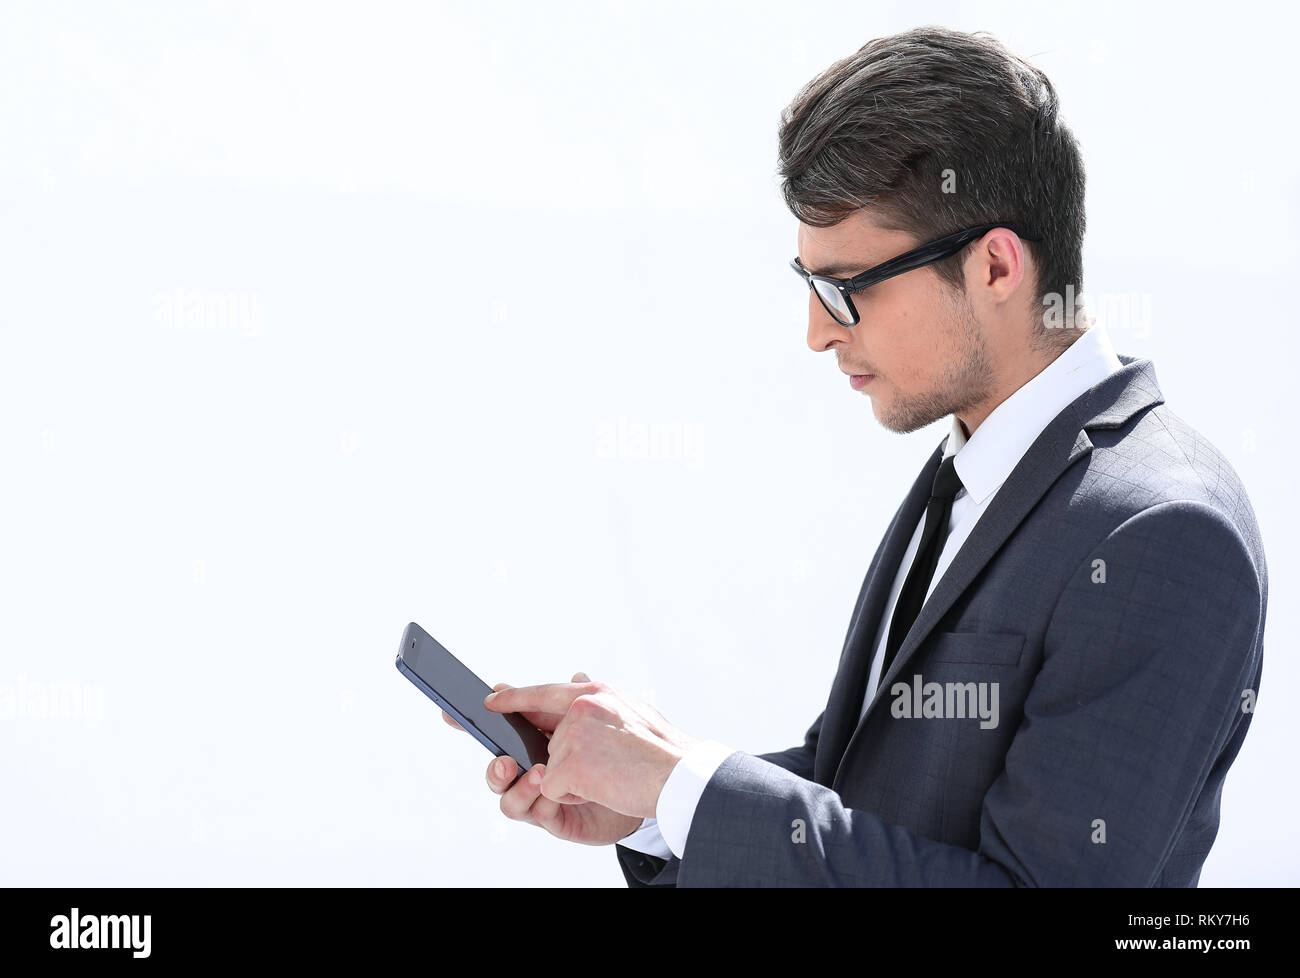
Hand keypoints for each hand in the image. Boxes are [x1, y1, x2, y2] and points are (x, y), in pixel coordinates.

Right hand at [441, 674, 644, 845]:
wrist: (646, 790)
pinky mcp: (555, 819)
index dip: (473, 723)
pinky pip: (537, 813)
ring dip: (518, 785)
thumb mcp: (599, 723)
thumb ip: (585, 702)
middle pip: (497, 771)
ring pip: (509, 798)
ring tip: (538, 773)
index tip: (451, 711)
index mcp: (535, 742)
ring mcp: (540, 797)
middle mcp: (530, 771)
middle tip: (504, 759)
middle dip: (493, 767)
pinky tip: (556, 791)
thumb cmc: (615, 755)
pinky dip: (543, 800)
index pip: (500, 732)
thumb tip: (577, 676)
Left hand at [483, 676, 698, 820]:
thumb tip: (575, 674)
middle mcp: (581, 707)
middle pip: (548, 741)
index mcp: (596, 692)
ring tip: (610, 775)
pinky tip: (602, 789)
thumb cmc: (662, 750)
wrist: (683, 776)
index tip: (490, 698)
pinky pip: (552, 789)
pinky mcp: (569, 766)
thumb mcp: (630, 711)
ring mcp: (573, 735)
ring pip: (550, 767)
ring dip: (575, 781)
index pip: (545, 691)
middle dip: (565, 761)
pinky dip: (574, 797)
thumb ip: (597, 699)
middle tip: (603, 765)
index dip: (516, 696)